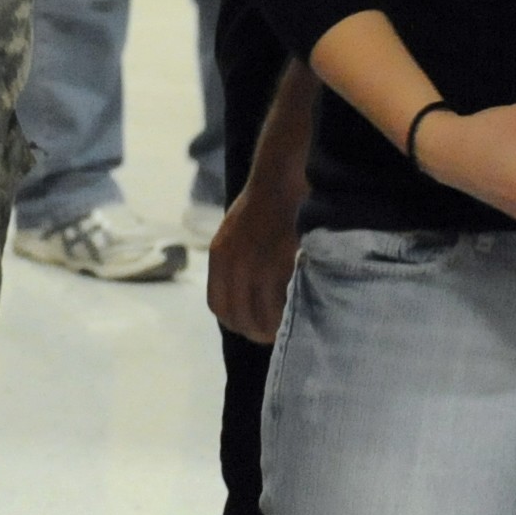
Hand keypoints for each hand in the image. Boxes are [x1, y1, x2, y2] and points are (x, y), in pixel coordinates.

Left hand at [204, 184, 303, 343]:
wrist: (280, 180)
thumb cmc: (261, 203)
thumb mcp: (233, 233)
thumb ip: (234, 262)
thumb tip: (244, 292)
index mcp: (219, 257)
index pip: (219, 305)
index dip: (234, 321)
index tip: (248, 325)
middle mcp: (234, 266)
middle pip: (238, 317)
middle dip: (254, 330)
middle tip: (270, 334)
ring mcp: (258, 268)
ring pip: (261, 315)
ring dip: (272, 328)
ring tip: (285, 329)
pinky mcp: (281, 266)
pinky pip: (282, 303)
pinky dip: (288, 313)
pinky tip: (297, 311)